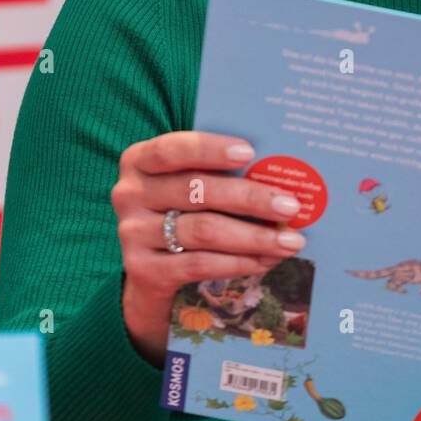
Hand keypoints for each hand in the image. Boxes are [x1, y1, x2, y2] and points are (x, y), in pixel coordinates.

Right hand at [110, 131, 306, 365]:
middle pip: (197, 191)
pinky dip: (238, 262)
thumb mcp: (192, 185)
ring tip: (290, 240)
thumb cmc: (185, 212)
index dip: (210, 149)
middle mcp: (129, 193)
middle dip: (251, 198)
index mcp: (140, 160)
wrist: (153, 271)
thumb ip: (221, 173)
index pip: (172, 149)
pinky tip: (266, 261)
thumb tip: (280, 173)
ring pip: (203, 230)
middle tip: (291, 206)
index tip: (250, 153)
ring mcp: (132, 233)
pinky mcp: (143, 270)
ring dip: (254, 236)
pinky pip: (199, 264)